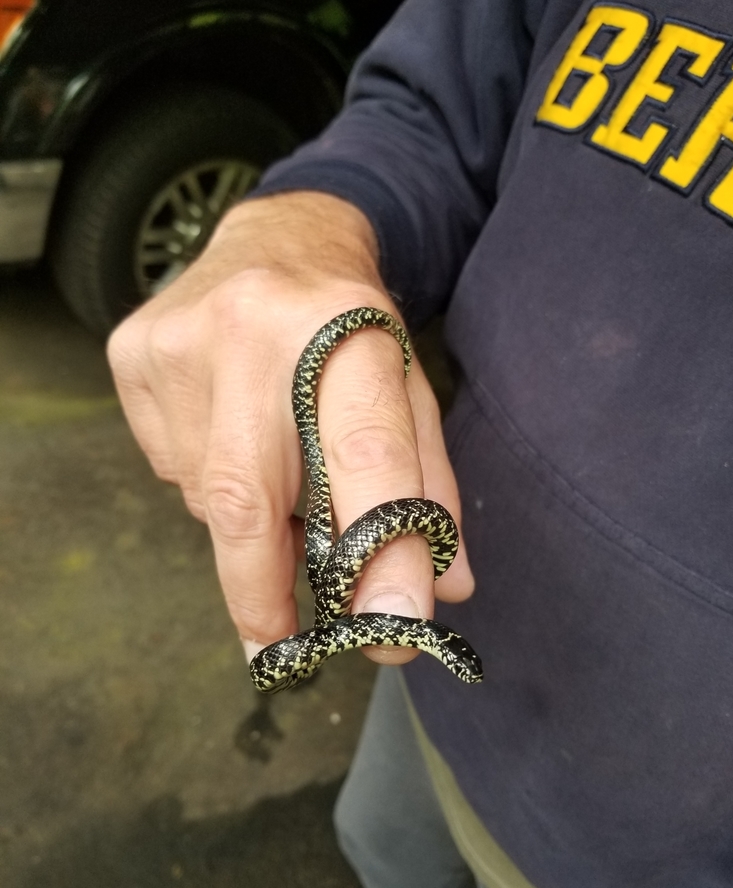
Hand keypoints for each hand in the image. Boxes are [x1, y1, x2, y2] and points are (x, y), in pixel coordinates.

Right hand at [107, 191, 473, 664]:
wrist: (278, 238)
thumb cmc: (354, 330)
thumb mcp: (410, 391)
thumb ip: (429, 488)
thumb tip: (447, 590)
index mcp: (346, 330)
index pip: (364, 452)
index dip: (378, 548)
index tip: (388, 628)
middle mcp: (252, 328)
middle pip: (248, 498)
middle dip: (264, 592)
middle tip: (279, 649)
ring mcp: (178, 340)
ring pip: (208, 495)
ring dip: (250, 520)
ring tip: (277, 471)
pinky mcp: (131, 354)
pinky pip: (171, 468)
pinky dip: (208, 481)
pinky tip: (232, 432)